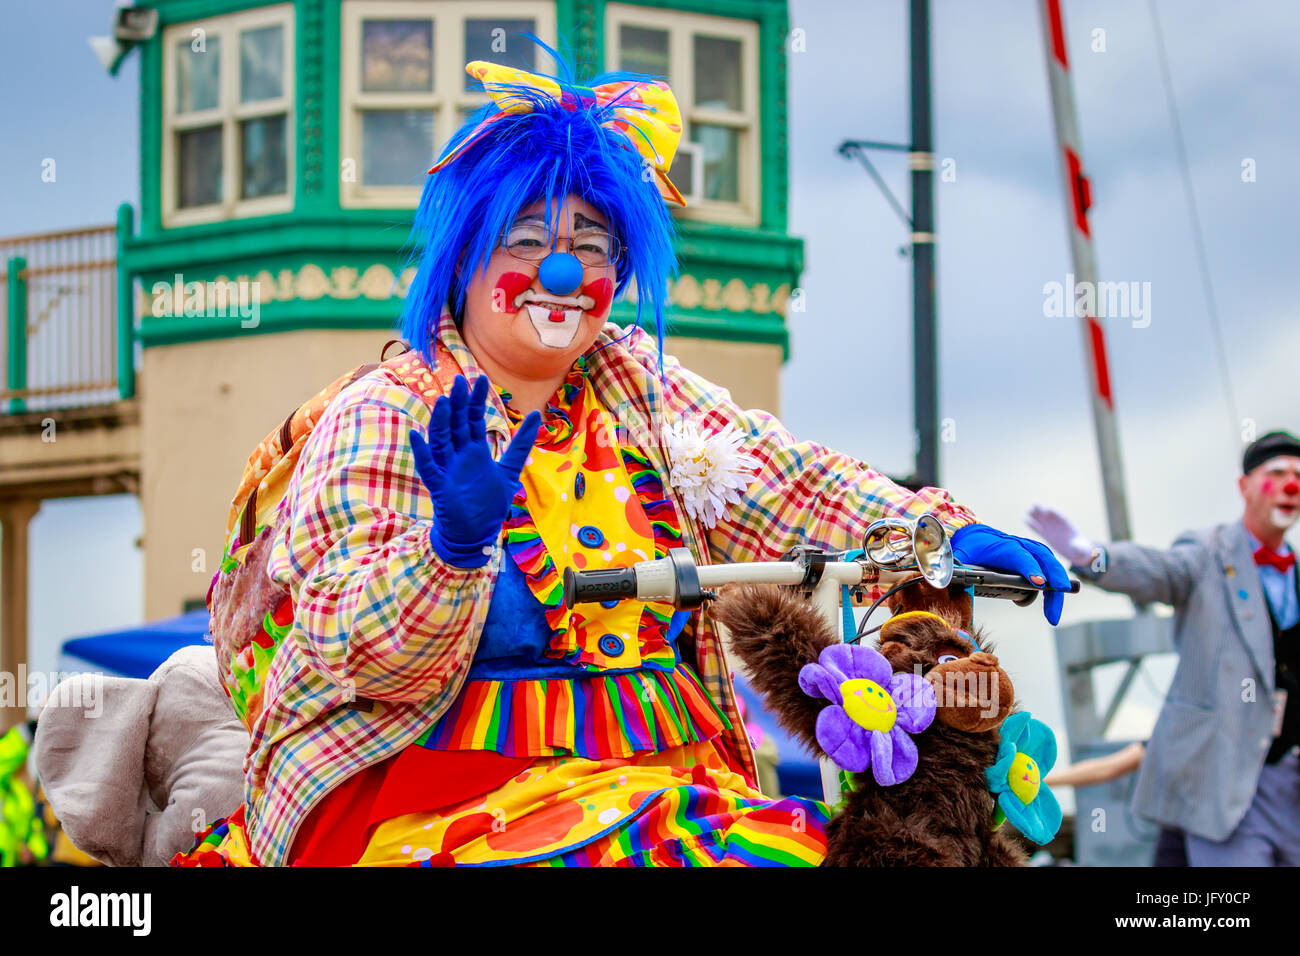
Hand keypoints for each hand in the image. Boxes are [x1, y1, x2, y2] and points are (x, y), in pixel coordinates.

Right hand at [409, 374, 541, 567]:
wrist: (475, 533)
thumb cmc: (489, 502)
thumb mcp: (510, 469)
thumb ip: (521, 443)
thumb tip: (537, 415)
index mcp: (475, 450)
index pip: (473, 418)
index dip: (475, 400)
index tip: (480, 379)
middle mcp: (459, 456)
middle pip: (456, 424)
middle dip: (458, 403)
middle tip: (460, 380)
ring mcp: (448, 469)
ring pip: (441, 440)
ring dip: (440, 421)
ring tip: (442, 401)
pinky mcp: (440, 486)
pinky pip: (428, 467)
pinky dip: (422, 452)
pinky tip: (417, 436)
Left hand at [950, 524, 1070, 625]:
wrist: (972, 536)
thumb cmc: (966, 548)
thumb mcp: (956, 555)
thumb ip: (951, 564)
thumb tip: (942, 577)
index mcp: (999, 546)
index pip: (1017, 555)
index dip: (1028, 567)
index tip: (1038, 584)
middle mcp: (1017, 545)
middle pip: (1041, 557)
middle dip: (1054, 576)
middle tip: (1060, 596)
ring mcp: (1028, 550)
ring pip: (1049, 563)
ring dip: (1058, 585)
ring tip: (1052, 616)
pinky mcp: (1033, 558)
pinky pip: (1049, 569)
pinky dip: (1054, 586)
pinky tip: (1051, 608)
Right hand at [1024, 504, 1096, 567]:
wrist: (1077, 553)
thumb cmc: (1081, 550)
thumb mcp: (1080, 549)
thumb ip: (1077, 548)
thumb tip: (1075, 547)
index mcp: (1065, 524)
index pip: (1058, 515)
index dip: (1052, 512)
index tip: (1047, 511)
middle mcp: (1056, 524)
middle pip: (1047, 514)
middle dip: (1041, 511)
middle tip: (1033, 509)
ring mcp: (1049, 529)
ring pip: (1040, 519)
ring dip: (1035, 515)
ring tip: (1028, 511)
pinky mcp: (1045, 535)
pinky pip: (1036, 528)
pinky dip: (1031, 524)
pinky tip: (1025, 520)